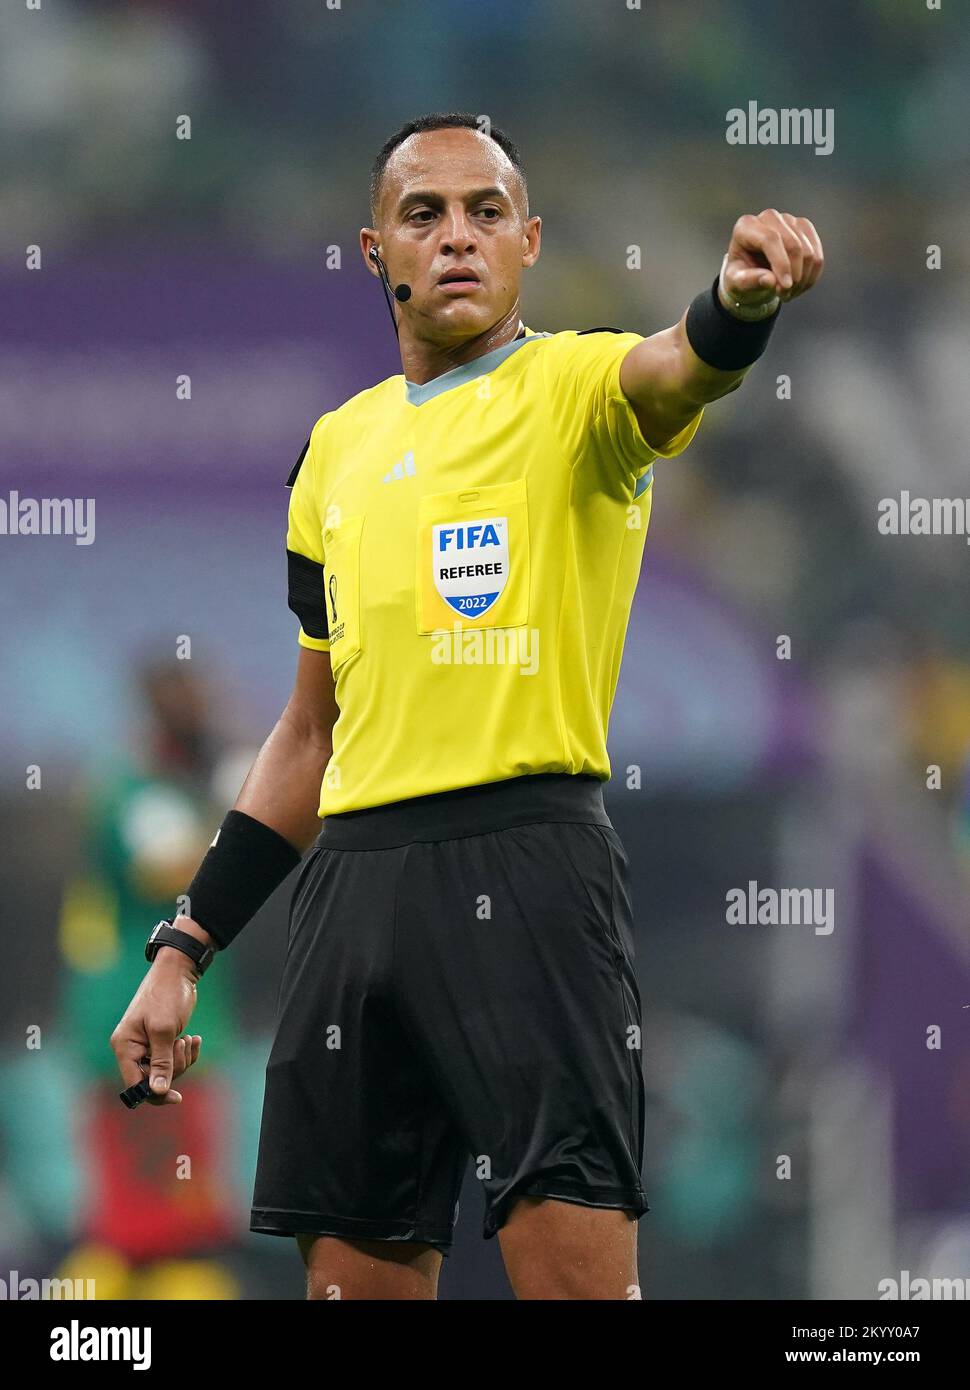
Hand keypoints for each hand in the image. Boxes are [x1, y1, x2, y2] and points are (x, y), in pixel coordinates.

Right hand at [110, 954, 202, 1105]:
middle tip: (182, 1043)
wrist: (178, 972)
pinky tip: (195, 1039)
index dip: (154, 1094)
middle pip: (153, 1079)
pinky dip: (187, 1052)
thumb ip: (161, 1062)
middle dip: (174, 1066)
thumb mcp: (164, 1030)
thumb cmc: (167, 996)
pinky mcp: (161, 1042)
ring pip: (167, 1070)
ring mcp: (147, 1046)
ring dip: (182, 1058)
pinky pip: (174, 1059)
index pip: (135, 1084)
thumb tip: (158, 1092)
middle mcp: (132, 1049)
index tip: (177, 1097)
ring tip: (188, 1038)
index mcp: (124, 1047)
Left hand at [719, 209, 823, 318]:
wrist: (751, 271)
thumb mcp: (736, 282)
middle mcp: (769, 217)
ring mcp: (789, 220)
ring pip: (808, 251)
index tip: (785, 287)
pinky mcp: (804, 228)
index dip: (781, 264)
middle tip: (785, 296)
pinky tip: (799, 287)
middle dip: (794, 275)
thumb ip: (749, 280)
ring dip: (802, 280)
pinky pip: (817, 255)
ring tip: (788, 294)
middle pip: (793, 244)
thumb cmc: (741, 275)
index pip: (770, 239)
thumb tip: (770, 280)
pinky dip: (811, 276)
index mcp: (746, 226)